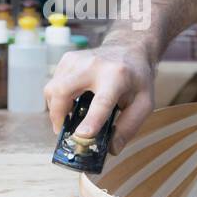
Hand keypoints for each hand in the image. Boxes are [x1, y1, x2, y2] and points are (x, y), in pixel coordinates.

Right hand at [44, 39, 154, 153]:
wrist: (129, 47)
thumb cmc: (137, 78)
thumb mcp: (144, 103)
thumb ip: (129, 127)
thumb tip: (112, 149)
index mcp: (117, 76)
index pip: (102, 101)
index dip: (91, 120)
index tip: (81, 136)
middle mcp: (94, 65)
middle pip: (63, 91)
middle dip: (58, 116)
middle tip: (64, 131)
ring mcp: (77, 60)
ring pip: (52, 88)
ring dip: (55, 109)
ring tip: (68, 118)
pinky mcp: (67, 59)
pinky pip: (53, 83)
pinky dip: (56, 98)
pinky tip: (70, 102)